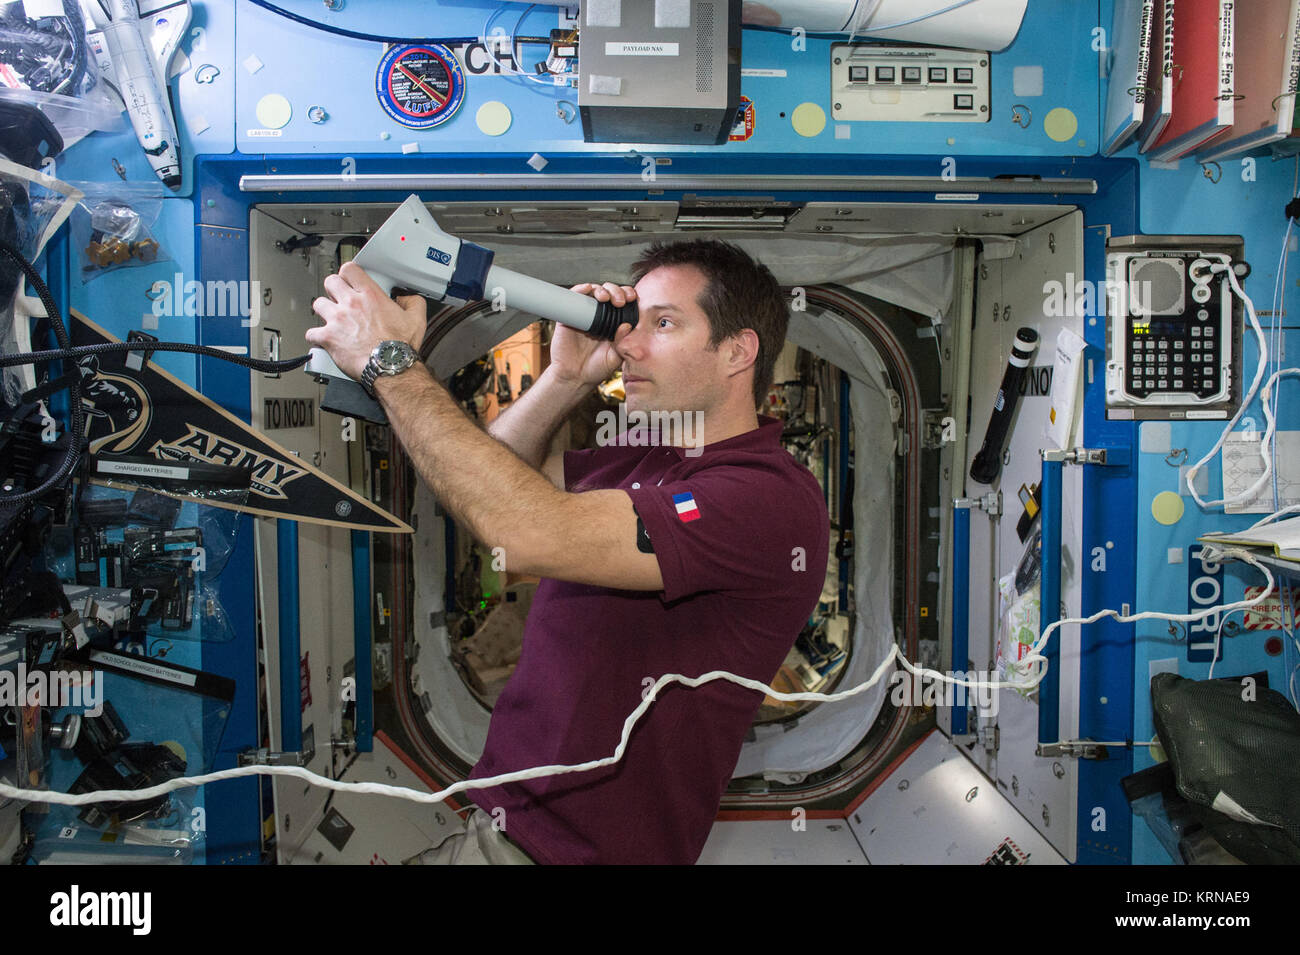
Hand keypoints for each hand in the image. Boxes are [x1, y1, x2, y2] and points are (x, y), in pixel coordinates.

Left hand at [307, 261, 426, 379]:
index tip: (350, 280)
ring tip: (331, 317)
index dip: (348, 274)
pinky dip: (316, 336)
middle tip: (339, 297)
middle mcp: (351, 303)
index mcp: (371, 295)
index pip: (350, 269)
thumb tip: (407, 297)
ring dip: (323, 310)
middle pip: (330, 282)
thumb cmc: (400, 347)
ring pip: (318, 304)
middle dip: (333, 288)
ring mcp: (337, 320)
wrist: (390, 366)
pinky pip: (312, 333)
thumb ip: (413, 302)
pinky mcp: (328, 338)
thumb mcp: (417, 319)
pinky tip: (322, 338)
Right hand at [550, 282, 636, 386]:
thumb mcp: (616, 356)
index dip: (628, 296)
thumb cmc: (596, 368)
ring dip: (602, 289)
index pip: (623, 302)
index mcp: (614, 323)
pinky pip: (574, 297)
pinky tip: (587, 289)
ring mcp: (584, 314)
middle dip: (617, 291)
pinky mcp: (569, 315)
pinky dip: (581, 289)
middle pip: (609, 293)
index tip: (632, 299)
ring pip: (593, 291)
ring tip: (605, 297)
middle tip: (620, 301)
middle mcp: (599, 316)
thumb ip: (622, 342)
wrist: (575, 378)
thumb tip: (627, 325)